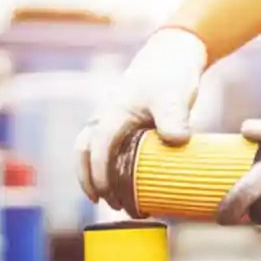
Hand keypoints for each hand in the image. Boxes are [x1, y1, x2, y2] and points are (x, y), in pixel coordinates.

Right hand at [74, 27, 207, 207]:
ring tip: (109, 200)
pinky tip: (121, 185)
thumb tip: (177, 141)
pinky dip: (104, 168)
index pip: (97, 148)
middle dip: (89, 180)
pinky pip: (102, 150)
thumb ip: (174, 117)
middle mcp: (104, 118)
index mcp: (113, 113)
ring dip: (92, 176)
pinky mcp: (119, 126)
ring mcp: (109, 121)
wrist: (172, 56)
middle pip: (83, 152)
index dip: (99, 173)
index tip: (107, 194)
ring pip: (88, 151)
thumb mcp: (174, 95)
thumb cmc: (170, 75)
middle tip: (106, 203)